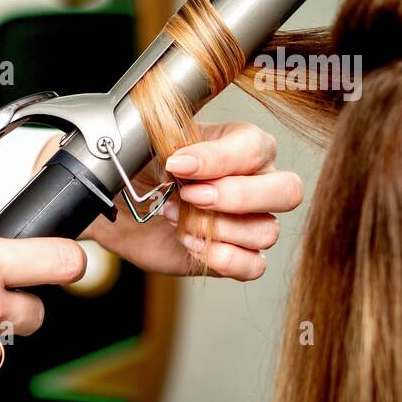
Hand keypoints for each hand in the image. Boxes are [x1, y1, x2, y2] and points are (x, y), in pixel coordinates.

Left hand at [38, 121, 303, 279]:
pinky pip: (255, 266)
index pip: (257, 148)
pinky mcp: (233, 255)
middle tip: (191, 197)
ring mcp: (247, 221)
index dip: (221, 159)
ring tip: (179, 223)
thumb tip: (151, 143)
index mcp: (237, 143)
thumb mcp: (139, 143)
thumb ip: (149, 135)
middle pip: (287, 190)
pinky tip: (189, 245)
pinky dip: (223, 259)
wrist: (114, 204)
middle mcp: (253, 181)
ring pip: (268, 231)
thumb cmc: (135, 168)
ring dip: (220, 230)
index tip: (178, 165)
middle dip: (238, 196)